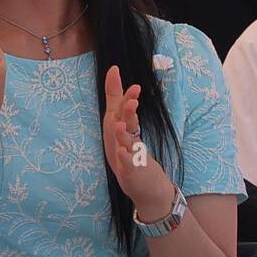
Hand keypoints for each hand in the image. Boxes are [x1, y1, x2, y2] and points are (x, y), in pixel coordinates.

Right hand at [102, 64, 173, 218]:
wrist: (141, 185)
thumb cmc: (129, 152)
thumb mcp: (125, 126)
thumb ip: (121, 102)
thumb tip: (118, 77)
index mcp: (117, 128)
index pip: (117, 106)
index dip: (117, 91)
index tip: (115, 70)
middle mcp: (117, 140)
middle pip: (119, 122)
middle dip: (124, 110)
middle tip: (132, 96)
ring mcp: (122, 155)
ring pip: (122, 143)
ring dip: (121, 134)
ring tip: (121, 124)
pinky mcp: (130, 171)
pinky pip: (127, 164)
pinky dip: (125, 158)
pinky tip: (126, 152)